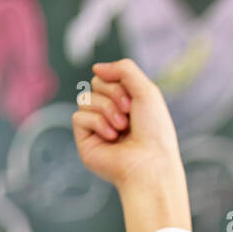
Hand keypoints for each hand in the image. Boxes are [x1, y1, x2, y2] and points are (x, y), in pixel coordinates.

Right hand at [73, 59, 180, 190]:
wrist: (151, 163)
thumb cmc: (154, 131)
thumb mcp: (147, 90)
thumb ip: (124, 69)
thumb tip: (96, 68)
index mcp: (127, 104)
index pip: (108, 77)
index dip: (117, 83)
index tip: (133, 101)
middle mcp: (112, 115)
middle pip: (95, 84)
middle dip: (112, 94)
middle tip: (128, 113)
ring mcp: (98, 128)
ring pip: (85, 99)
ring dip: (106, 109)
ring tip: (122, 128)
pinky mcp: (86, 141)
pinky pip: (78, 117)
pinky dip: (96, 123)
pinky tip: (112, 137)